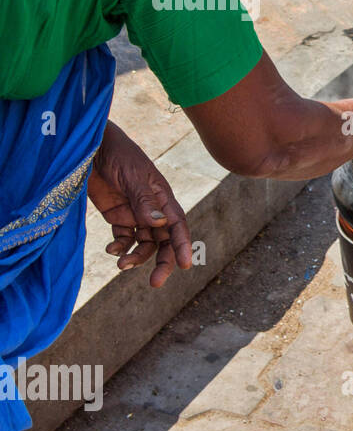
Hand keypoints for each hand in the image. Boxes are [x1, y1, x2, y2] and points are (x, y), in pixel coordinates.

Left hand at [88, 122, 191, 287]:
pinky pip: (124, 238)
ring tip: (121, 264)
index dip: (182, 246)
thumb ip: (144, 201)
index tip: (184, 265)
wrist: (91, 147)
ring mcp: (135, 213)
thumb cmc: (117, 155)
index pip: (177, 226)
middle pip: (164, 241)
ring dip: (136, 256)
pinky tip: (110, 249)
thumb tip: (159, 225)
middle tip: (156, 283)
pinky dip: (119, 247)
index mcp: (163, 198)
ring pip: (144, 243)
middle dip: (162, 261)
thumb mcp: (131, 176)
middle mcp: (153, 209)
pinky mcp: (117, 216)